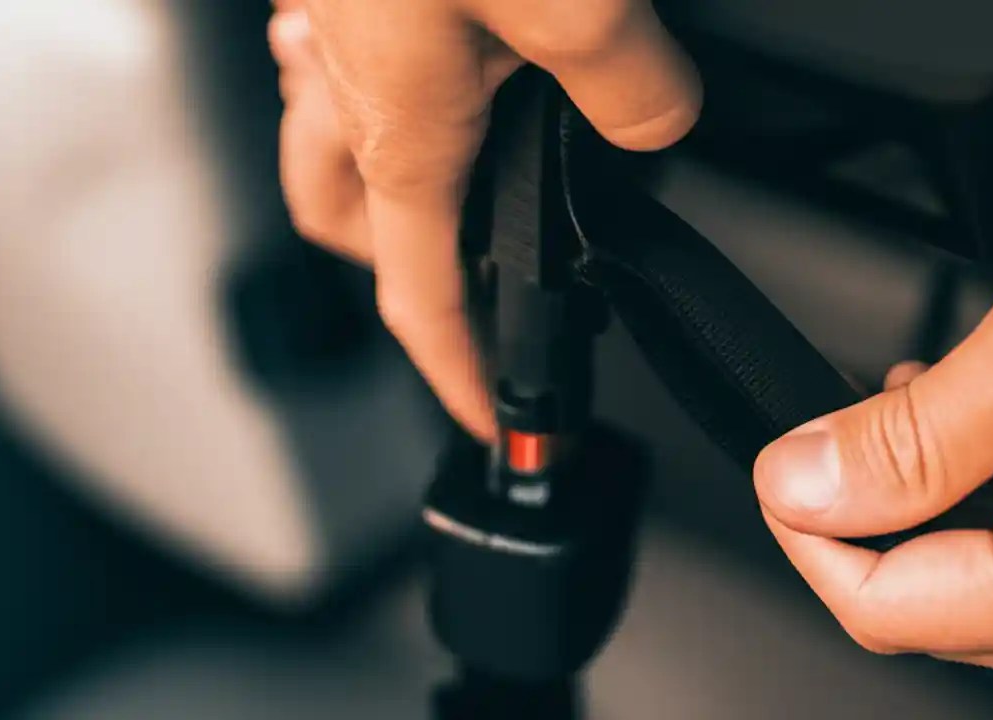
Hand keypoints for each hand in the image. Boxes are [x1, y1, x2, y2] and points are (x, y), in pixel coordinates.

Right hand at [269, 0, 700, 440]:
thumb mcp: (575, 10)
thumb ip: (634, 94)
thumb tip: (656, 122)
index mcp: (400, 136)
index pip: (419, 300)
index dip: (456, 373)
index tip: (486, 414)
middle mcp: (349, 88)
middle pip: (351, 225)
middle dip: (404, 266)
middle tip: (473, 279)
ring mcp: (336, 24)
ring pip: (336, 136)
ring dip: (392, 170)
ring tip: (469, 167)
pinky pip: (352, 55)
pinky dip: (398, 76)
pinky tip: (458, 39)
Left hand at [755, 173, 992, 671]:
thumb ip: (910, 440)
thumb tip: (806, 483)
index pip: (887, 610)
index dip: (809, 540)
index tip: (780, 469)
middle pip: (933, 601)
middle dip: (865, 518)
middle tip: (832, 431)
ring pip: (987, 570)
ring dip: (925, 495)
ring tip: (907, 402)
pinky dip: (990, 484)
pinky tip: (980, 416)